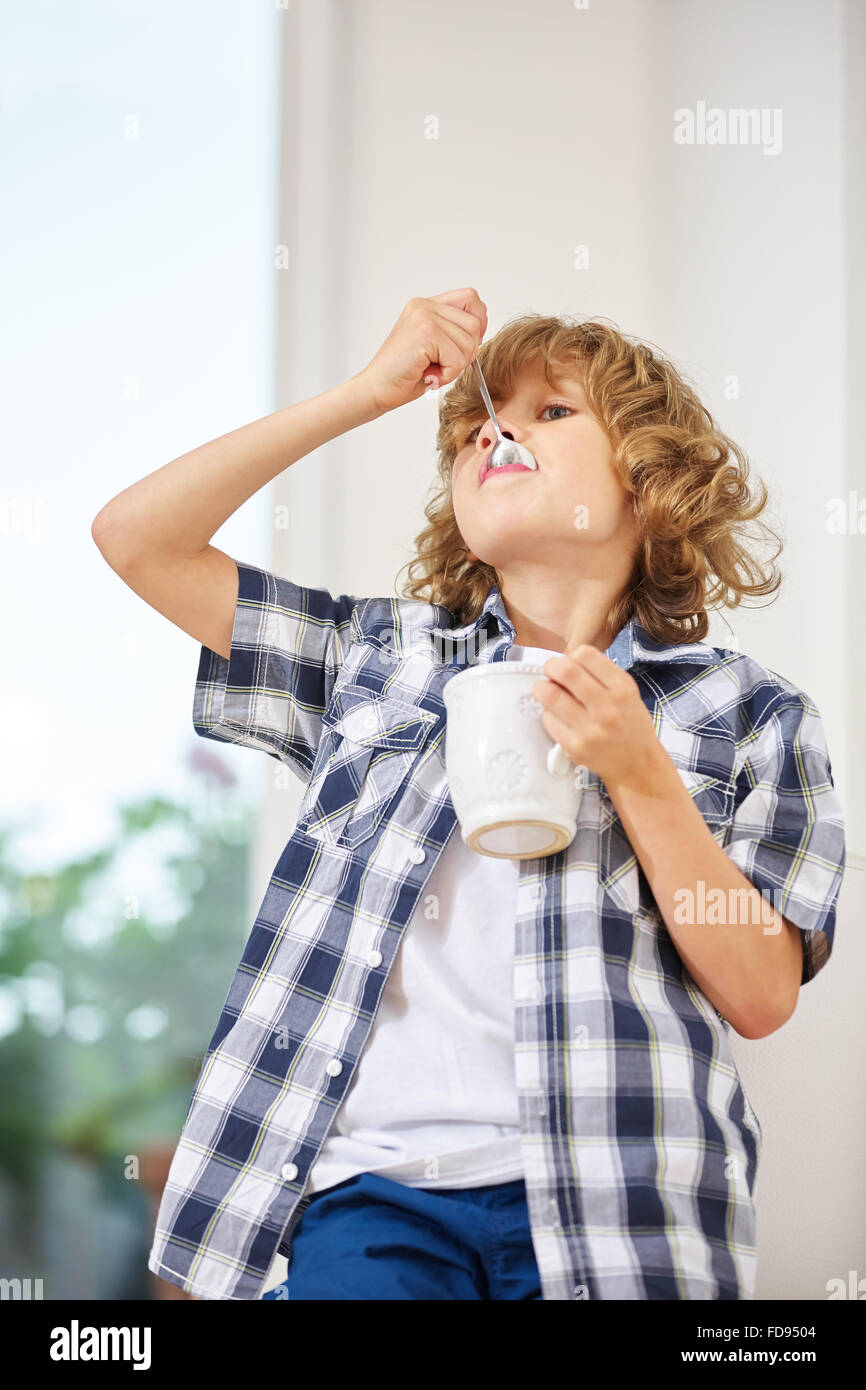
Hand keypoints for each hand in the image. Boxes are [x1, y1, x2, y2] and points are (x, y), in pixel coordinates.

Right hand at [358, 288, 487, 413]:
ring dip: (455, 366)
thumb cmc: (403, 374)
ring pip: (469, 342)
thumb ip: (452, 332)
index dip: (476, 323)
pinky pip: (457, 357)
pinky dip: (447, 374)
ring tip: (432, 371)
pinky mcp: (425, 333)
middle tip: (443, 365)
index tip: (463, 345)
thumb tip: (479, 333)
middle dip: (467, 352)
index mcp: (426, 305)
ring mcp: (424, 317)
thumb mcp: (433, 347)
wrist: (377, 389)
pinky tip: (429, 375)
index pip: (470, 298)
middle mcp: (424, 306)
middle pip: (474, 323)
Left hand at [531, 646, 658, 788]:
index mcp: (622, 688)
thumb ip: (600, 674)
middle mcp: (608, 707)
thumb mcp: (627, 692)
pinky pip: (548, 720)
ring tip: (546, 692)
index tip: (568, 663)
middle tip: (551, 673)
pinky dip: (548, 714)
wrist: (637, 764)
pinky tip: (558, 717)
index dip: (570, 656)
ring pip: (549, 695)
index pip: (585, 655)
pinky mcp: (575, 747)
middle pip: (565, 671)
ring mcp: (591, 729)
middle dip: (551, 667)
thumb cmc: (629, 724)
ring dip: (542, 689)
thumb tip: (564, 660)